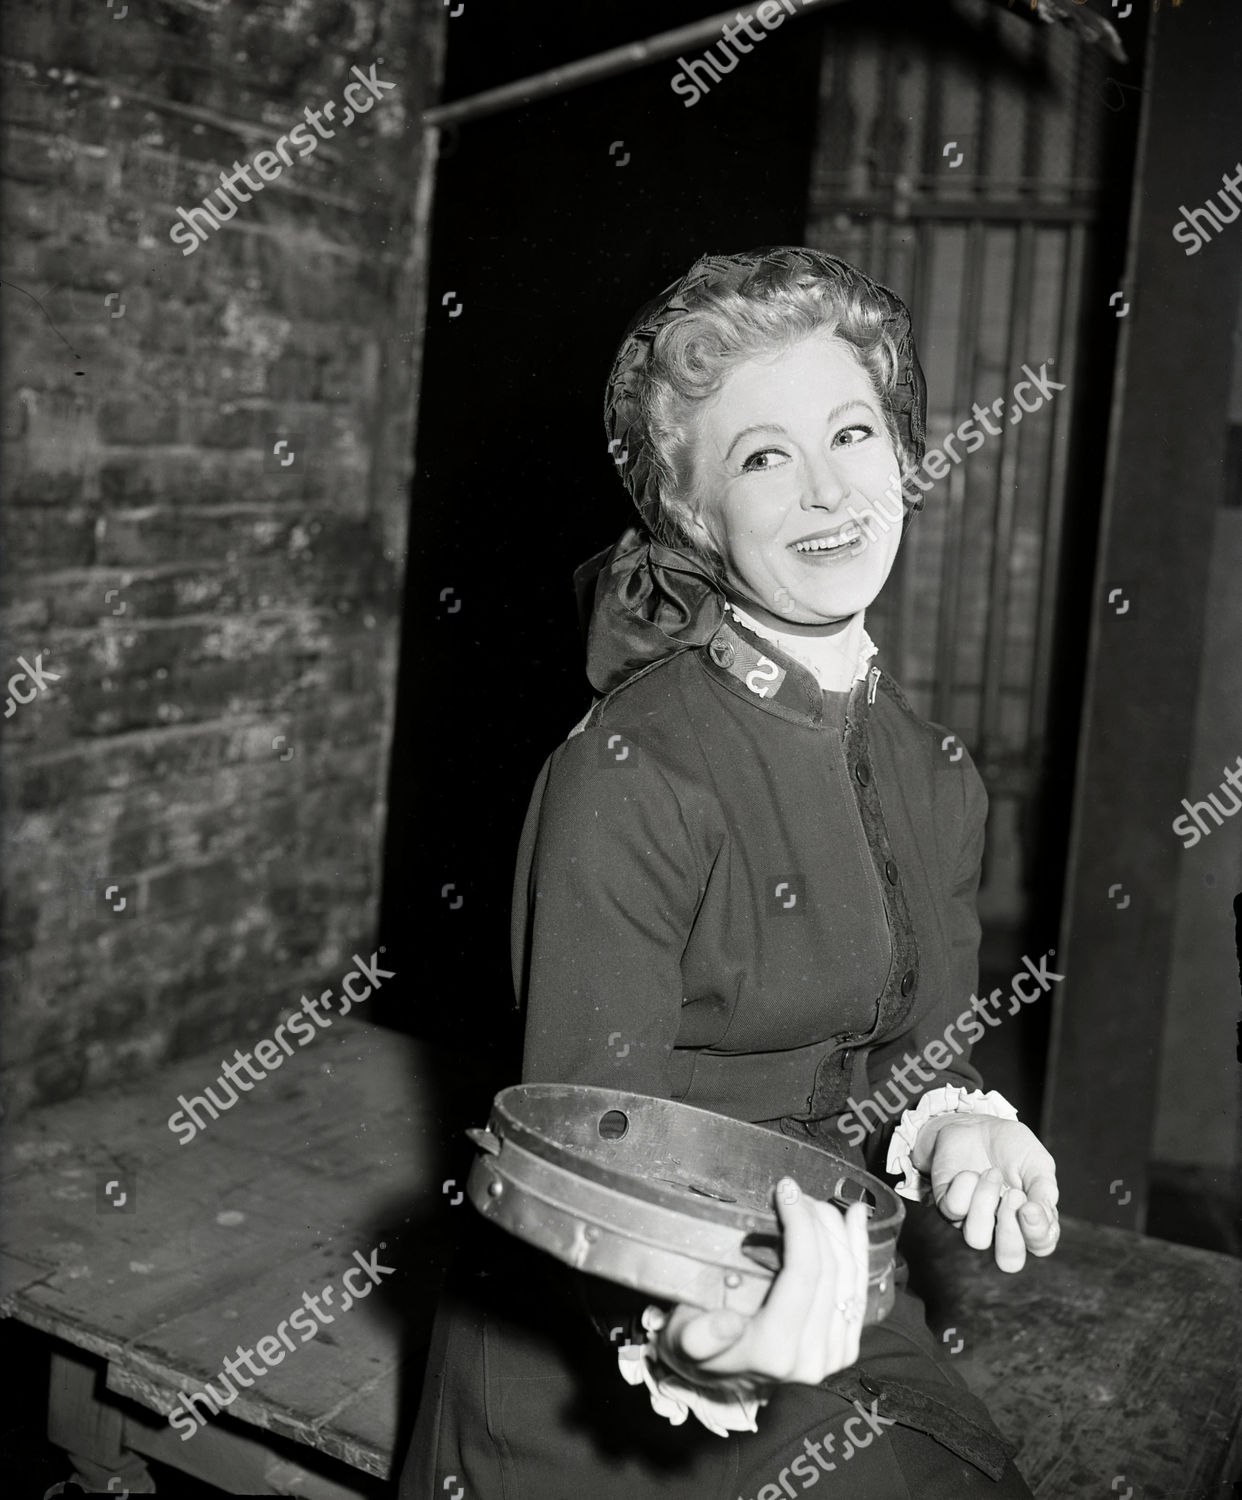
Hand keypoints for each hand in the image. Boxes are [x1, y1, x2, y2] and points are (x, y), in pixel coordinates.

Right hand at [655, 1178, 868, 1388]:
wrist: (724, 1377)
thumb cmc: (698, 1348)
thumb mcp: (685, 1341)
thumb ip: (700, 1337)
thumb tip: (728, 1323)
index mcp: (773, 1351)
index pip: (802, 1275)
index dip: (800, 1226)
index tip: (785, 1190)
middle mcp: (811, 1358)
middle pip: (830, 1271)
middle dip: (816, 1221)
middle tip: (794, 1192)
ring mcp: (833, 1355)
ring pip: (851, 1277)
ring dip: (839, 1230)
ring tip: (818, 1201)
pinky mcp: (845, 1348)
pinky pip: (861, 1291)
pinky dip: (859, 1250)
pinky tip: (856, 1218)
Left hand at [914, 1114, 1059, 1270]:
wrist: (975, 1123)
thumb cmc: (1010, 1147)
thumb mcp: (1037, 1162)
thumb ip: (1045, 1190)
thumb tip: (1042, 1215)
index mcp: (1029, 1220)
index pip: (1040, 1246)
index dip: (1038, 1234)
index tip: (1031, 1206)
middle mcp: (1001, 1227)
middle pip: (1008, 1260)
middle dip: (1011, 1231)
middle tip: (1012, 1195)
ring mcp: (972, 1219)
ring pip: (977, 1239)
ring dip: (986, 1204)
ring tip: (991, 1174)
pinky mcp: (947, 1204)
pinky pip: (954, 1211)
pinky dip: (964, 1188)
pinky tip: (971, 1172)